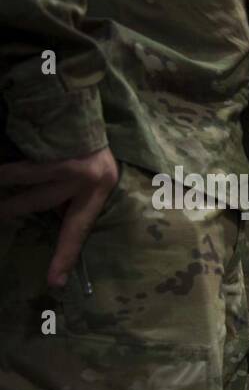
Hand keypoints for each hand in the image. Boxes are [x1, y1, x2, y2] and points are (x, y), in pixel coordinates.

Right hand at [0, 147, 118, 287]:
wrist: (84, 107)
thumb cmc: (84, 145)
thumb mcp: (87, 176)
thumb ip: (68, 198)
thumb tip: (44, 214)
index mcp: (98, 190)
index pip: (78, 229)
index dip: (64, 256)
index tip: (54, 282)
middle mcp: (88, 177)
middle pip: (40, 201)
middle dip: (9, 209)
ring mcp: (72, 158)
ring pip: (27, 176)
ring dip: (3, 180)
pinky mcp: (57, 141)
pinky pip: (26, 159)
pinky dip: (8, 169)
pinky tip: (1, 174)